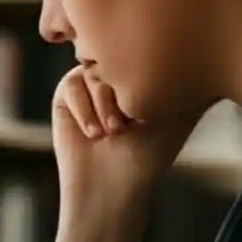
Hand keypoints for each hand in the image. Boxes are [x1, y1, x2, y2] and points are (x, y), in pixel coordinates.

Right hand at [48, 66, 209, 241]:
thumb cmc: (147, 155)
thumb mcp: (174, 111)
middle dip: (121, 94)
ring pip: (93, 72)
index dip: (147, 83)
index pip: (145, 54)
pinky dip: (84, 110)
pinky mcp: (65, 97)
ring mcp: (90, 84)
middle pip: (116, 60)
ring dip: (103, 104)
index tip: (153, 117)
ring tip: (111, 132)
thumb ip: (176, 75)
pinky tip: (93, 134)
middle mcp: (117, 76)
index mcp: (145, 76)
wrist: (111, 186)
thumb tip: (174, 55)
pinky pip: (71, 85)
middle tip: (127, 126)